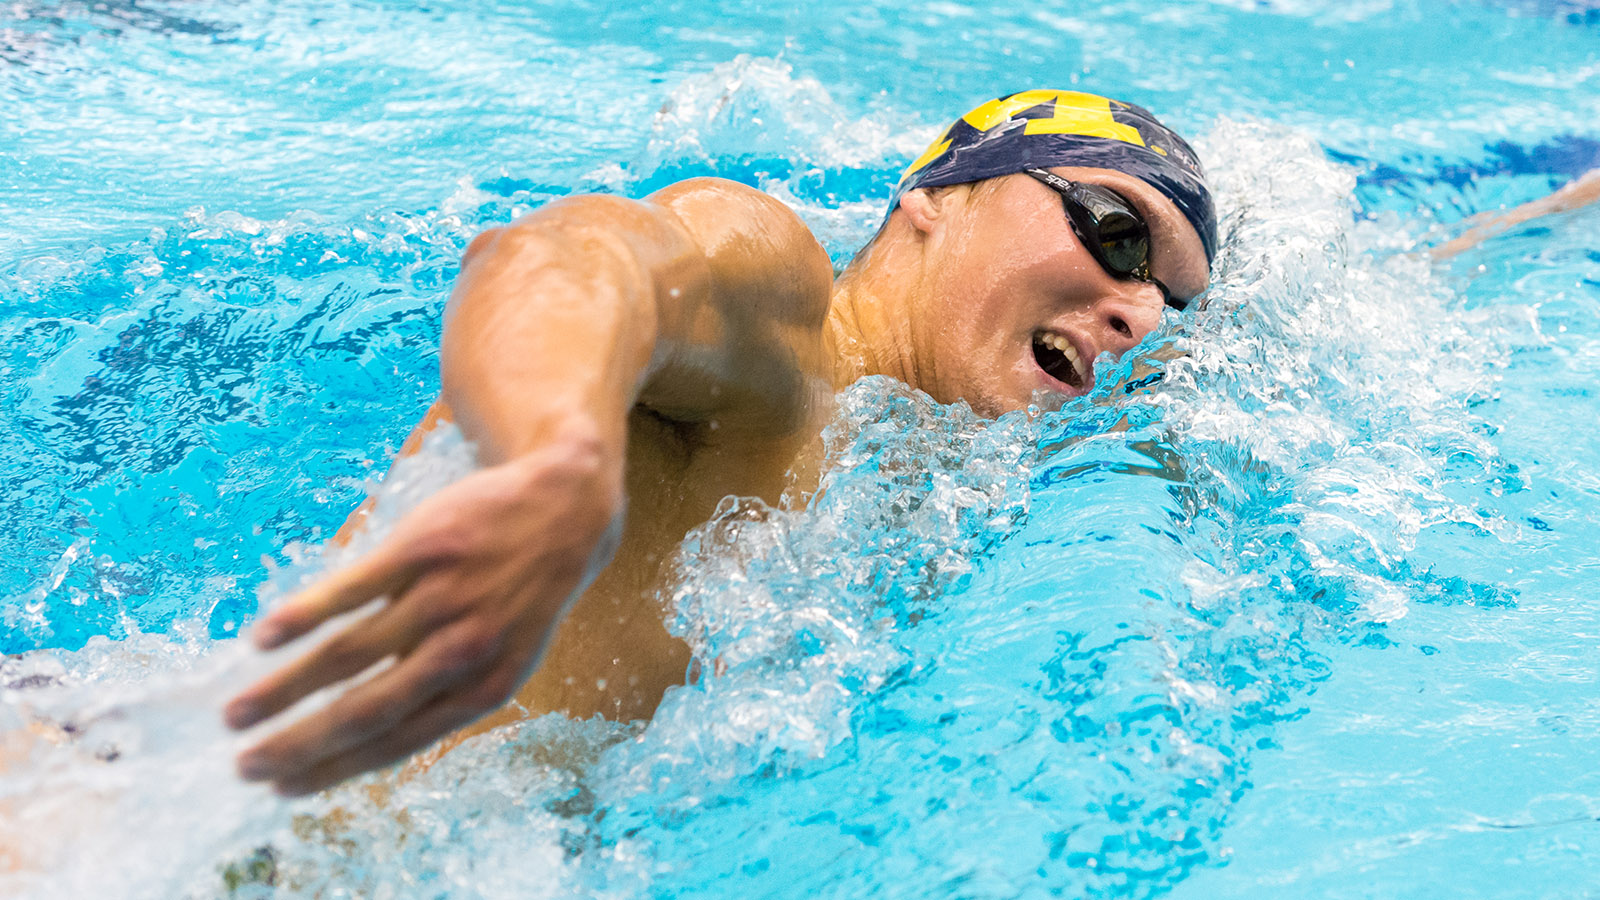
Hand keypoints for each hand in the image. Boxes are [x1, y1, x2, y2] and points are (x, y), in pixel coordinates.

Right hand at [223, 432, 621, 795]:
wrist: (566, 507)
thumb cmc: (519, 593)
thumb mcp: (504, 656)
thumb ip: (442, 692)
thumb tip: (362, 736)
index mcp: (484, 689)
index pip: (396, 743)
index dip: (335, 770)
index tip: (282, 789)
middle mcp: (462, 650)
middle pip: (365, 709)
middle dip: (298, 744)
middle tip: (243, 765)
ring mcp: (441, 597)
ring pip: (348, 655)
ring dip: (283, 689)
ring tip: (234, 712)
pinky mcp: (423, 547)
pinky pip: (352, 589)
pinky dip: (304, 616)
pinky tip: (263, 638)